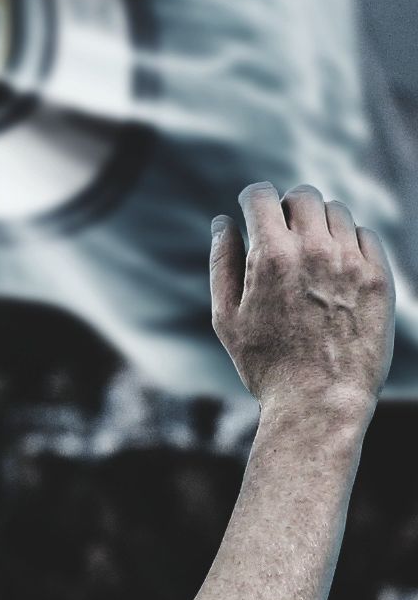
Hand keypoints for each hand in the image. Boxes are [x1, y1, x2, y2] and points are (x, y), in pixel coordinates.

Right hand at [210, 182, 395, 417]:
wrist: (320, 403)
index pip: (261, 196)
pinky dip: (349, 242)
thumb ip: (222, 263)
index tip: (254, 210)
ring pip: (337, 212)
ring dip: (320, 223)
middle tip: (284, 231)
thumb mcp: (227, 319)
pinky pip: (365, 236)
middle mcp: (313, 250)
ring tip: (312, 254)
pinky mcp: (378, 278)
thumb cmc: (267, 366)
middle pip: (303, 196)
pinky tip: (337, 268)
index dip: (253, 199)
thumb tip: (223, 222)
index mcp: (271, 256)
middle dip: (288, 207)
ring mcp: (350, 262)